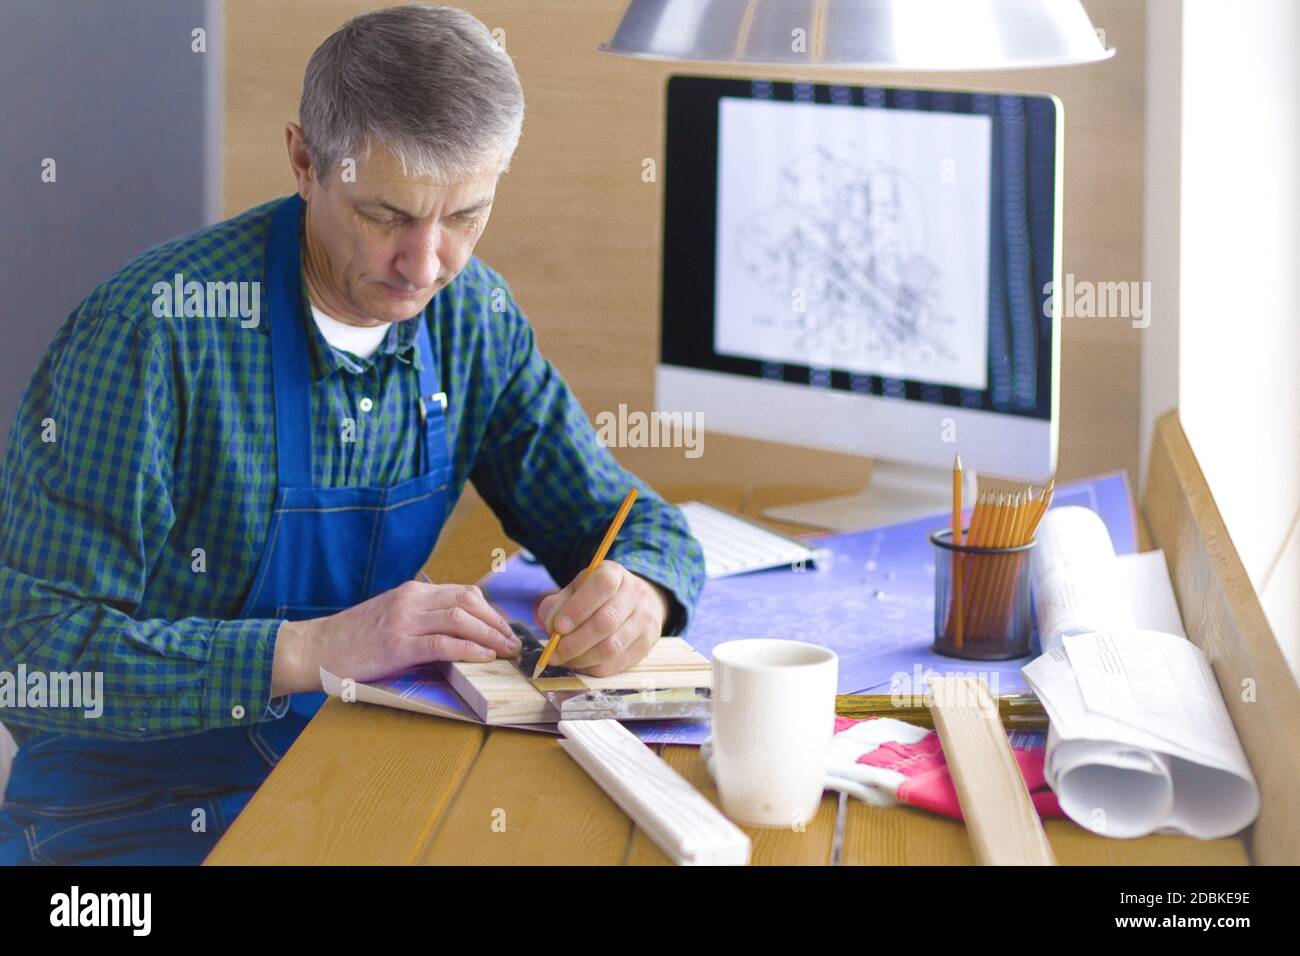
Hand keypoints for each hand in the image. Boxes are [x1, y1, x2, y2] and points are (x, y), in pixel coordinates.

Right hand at [273, 581, 520, 693]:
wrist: (315, 648)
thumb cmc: (353, 638)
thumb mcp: (392, 617)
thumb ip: (422, 618)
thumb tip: (460, 632)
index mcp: (412, 592)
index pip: (464, 593)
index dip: (491, 612)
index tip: (505, 630)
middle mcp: (411, 600)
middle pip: (469, 602)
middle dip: (497, 623)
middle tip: (513, 643)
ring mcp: (404, 621)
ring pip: (460, 619)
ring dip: (490, 636)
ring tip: (506, 651)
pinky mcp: (398, 645)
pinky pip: (443, 643)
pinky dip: (469, 649)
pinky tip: (484, 657)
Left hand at [533, 561, 669, 676]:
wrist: (635, 603)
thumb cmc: (596, 596)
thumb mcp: (576, 589)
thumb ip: (558, 603)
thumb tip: (551, 626)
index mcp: (615, 574)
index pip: (602, 586)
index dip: (578, 608)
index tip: (558, 626)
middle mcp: (635, 595)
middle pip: (606, 622)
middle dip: (574, 642)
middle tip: (554, 652)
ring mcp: (644, 622)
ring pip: (611, 647)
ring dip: (581, 658)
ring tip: (564, 659)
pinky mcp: (645, 646)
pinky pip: (615, 665)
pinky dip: (591, 668)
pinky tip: (580, 663)